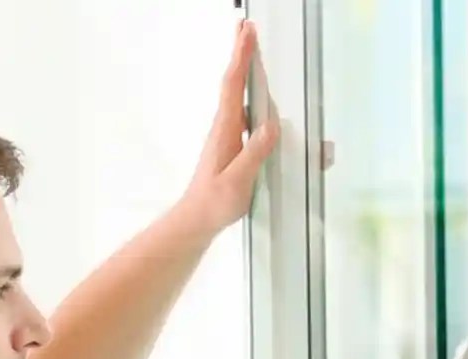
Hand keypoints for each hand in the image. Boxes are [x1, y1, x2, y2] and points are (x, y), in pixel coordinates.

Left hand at [179, 20, 280, 235]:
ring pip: (242, 97)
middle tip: (248, 28)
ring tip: (259, 54)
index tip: (247, 32)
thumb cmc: (214, 204)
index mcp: (225, 131)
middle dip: (243, 54)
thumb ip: (254, 154)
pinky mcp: (234, 146)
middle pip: (235, 82)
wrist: (196, 221)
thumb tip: (271, 126)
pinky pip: (248, 116)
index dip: (241, 57)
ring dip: (250, 74)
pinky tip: (266, 102)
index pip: (233, 85)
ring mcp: (229, 135)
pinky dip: (255, 100)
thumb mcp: (236, 182)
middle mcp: (226, 127)